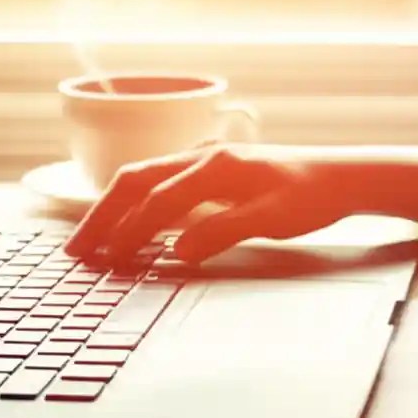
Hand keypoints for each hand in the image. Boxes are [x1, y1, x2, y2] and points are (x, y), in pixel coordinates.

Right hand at [64, 145, 355, 263]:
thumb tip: (178, 251)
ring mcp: (202, 160)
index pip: (157, 201)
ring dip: (112, 210)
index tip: (107, 259)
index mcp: (215, 167)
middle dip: (101, 216)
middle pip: (134, 182)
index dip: (129, 231)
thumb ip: (223, 232)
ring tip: (89, 241)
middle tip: (75, 250)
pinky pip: (157, 185)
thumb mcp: (272, 219)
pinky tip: (126, 227)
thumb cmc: (312, 197)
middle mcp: (202, 157)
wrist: (342, 176)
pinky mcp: (207, 170)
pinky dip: (133, 205)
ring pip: (142, 180)